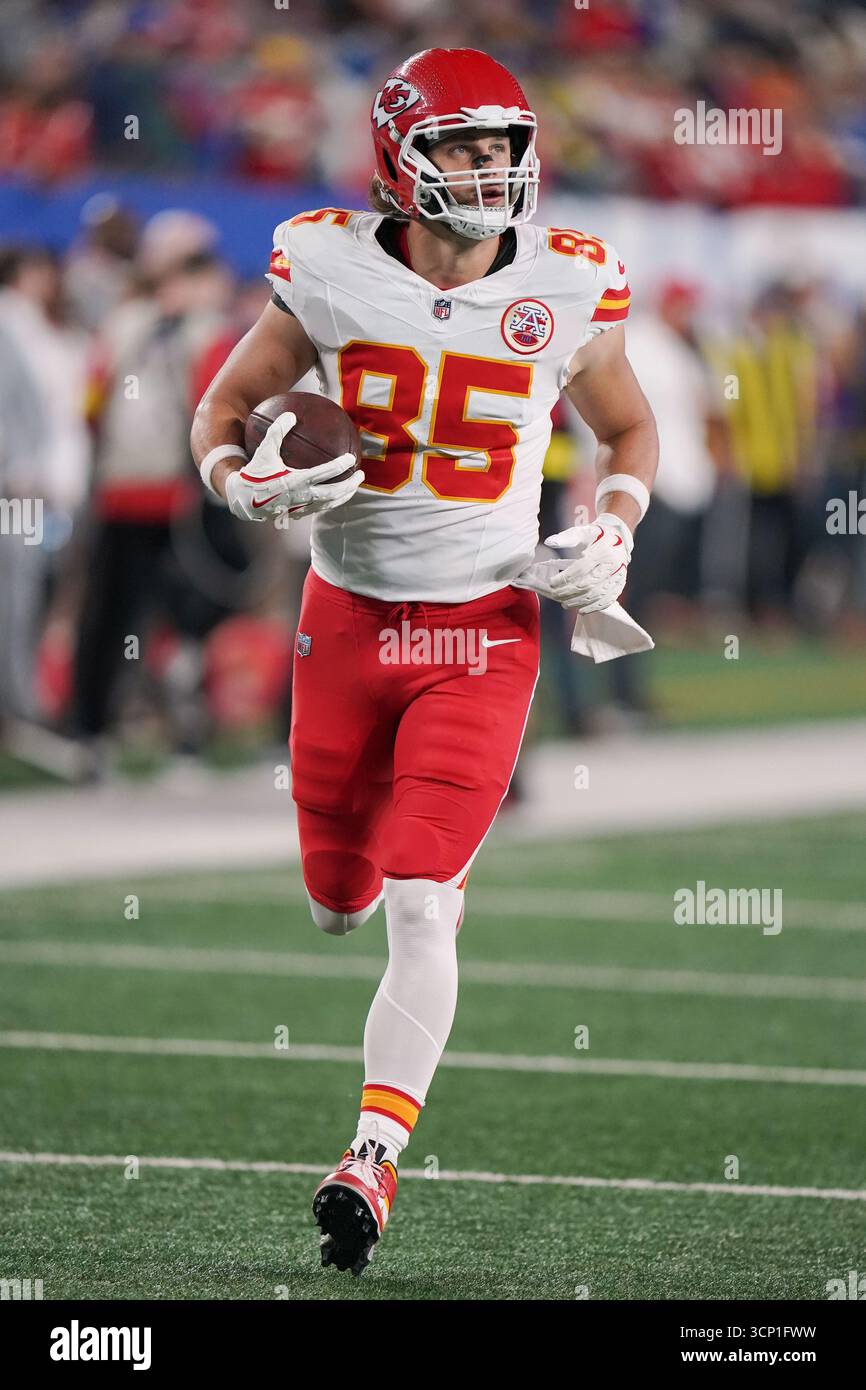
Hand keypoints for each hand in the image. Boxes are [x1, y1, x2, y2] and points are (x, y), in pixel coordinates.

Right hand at [224, 411, 362, 521]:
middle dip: (350, 484)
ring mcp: (301, 507)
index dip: (340, 465)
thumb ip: (277, 431)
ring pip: (329, 504)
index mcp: (296, 480)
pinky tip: (336, 495)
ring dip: (344, 495)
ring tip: (353, 487)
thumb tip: (290, 414)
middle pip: (333, 492)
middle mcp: (301, 496)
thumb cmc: (254, 473)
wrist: (243, 499)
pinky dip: (331, 502)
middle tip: (361, 474)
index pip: (325, 473)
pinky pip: (320, 508)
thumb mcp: (264, 450)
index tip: (351, 458)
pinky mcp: (298, 513)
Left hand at [542, 513, 632, 613]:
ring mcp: (618, 576)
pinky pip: (607, 600)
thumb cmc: (596, 535)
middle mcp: (613, 565)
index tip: (552, 583)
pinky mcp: (620, 585)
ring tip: (565, 604)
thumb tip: (549, 542)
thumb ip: (566, 537)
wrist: (619, 538)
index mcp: (603, 550)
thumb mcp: (582, 531)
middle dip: (569, 592)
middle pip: (588, 584)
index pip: (581, 568)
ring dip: (579, 602)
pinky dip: (593, 607)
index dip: (565, 578)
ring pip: (597, 595)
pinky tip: (581, 610)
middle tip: (556, 595)